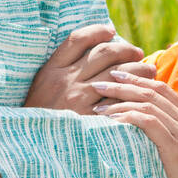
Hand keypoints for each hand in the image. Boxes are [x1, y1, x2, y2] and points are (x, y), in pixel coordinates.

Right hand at [24, 24, 155, 114]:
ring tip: (148, 70)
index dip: (97, 31)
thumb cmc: (40, 117)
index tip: (111, 31)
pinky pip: (119, 100)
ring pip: (117, 74)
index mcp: (51, 70)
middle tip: (138, 53)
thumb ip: (62, 70)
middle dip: (126, 49)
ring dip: (138, 69)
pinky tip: (143, 93)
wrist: (29, 146)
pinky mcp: (92, 119)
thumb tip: (93, 51)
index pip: (77, 39)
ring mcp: (79, 100)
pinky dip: (134, 93)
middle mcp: (66, 81)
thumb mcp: (41, 87)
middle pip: (104, 53)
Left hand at [89, 71, 177, 177]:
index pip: (161, 87)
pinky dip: (128, 117)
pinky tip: (113, 120)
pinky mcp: (175, 146)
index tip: (115, 75)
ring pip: (147, 104)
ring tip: (99, 107)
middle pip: (151, 91)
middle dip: (123, 84)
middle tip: (100, 83)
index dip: (137, 79)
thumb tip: (139, 125)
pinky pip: (148, 122)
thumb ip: (168, 132)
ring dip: (120, 102)